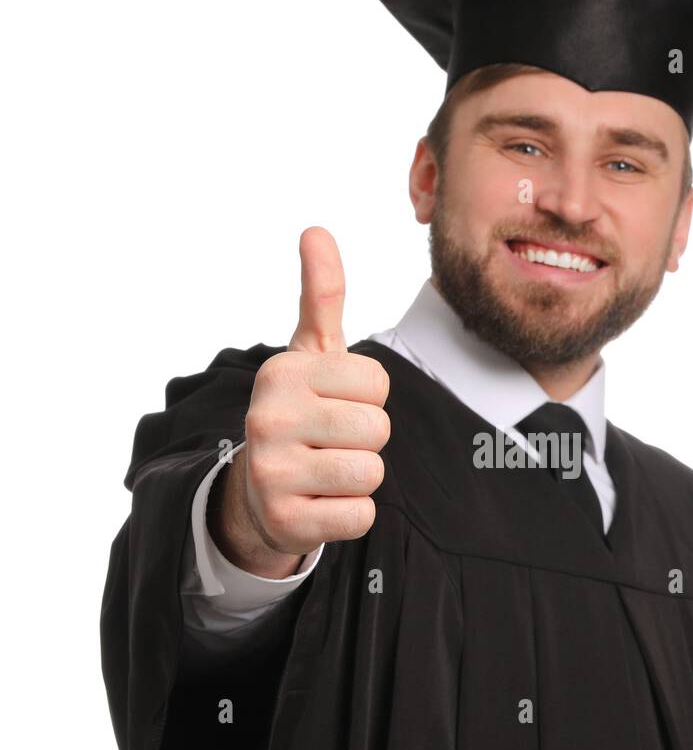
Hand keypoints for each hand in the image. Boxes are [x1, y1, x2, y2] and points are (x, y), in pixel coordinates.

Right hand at [213, 227, 389, 575]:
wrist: (258, 492)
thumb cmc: (300, 412)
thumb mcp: (310, 354)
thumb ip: (322, 295)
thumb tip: (315, 229)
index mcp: (282, 372)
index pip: (378, 384)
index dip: (368, 399)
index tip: (334, 404)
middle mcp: (267, 418)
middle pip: (377, 429)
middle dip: (366, 440)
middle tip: (330, 442)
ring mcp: (271, 472)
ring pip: (372, 472)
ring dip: (359, 477)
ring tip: (325, 471)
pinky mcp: (284, 520)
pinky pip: (361, 515)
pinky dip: (350, 514)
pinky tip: (320, 503)